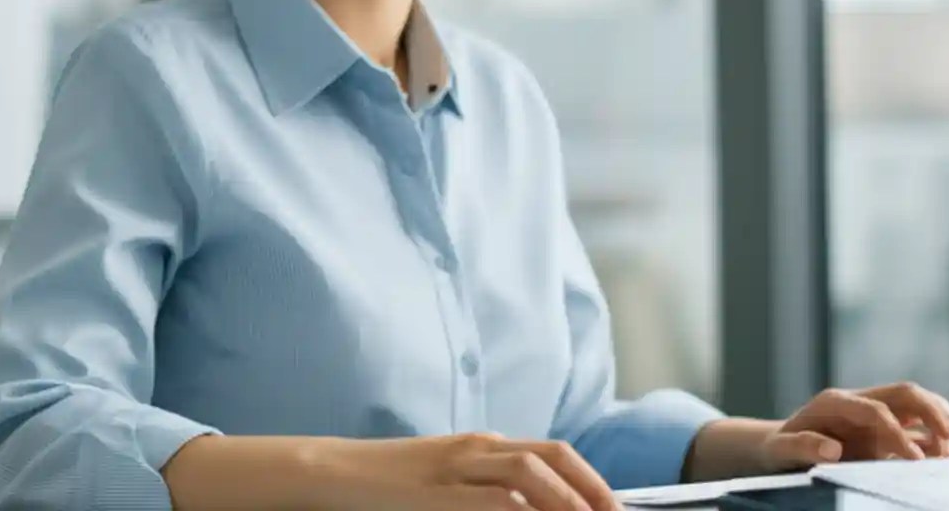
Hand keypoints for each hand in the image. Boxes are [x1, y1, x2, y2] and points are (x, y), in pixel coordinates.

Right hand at [323, 432, 621, 510]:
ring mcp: (454, 467)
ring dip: (566, 499)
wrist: (333, 470)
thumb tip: (533, 505)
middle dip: (592, 489)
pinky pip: (490, 500)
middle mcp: (475, 448)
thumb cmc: (389, 481)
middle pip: (551, 458)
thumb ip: (487, 487)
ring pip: (527, 473)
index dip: (591, 480)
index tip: (615, 509)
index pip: (552, 454)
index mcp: (482, 443)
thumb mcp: (445, 476)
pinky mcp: (435, 492)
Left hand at [761, 382, 948, 471]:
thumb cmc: (779, 447)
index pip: (874, 410)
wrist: (780, 445)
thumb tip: (832, 449)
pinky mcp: (881, 426)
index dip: (896, 432)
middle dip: (930, 410)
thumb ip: (802, 446)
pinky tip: (945, 447)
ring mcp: (872, 412)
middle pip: (902, 393)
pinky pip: (913, 422)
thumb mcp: (780, 449)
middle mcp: (857, 401)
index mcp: (833, 402)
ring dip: (936, 416)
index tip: (914, 458)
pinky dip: (931, 432)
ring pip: (912, 403)